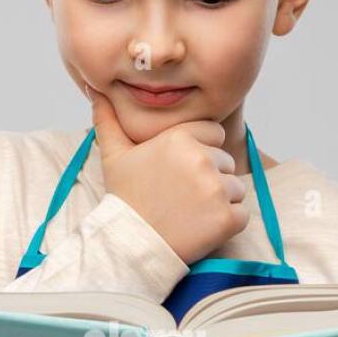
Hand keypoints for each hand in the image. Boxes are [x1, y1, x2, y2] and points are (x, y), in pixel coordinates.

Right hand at [66, 67, 250, 264]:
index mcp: (180, 137)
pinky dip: (228, 223)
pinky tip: (202, 228)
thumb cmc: (124, 199)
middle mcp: (202, 159)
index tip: (182, 174)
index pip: (215, 134)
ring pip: (235, 188)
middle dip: (210, 178)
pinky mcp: (227, 218)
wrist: (130, 246)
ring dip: (220, 201)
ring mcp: (216, 189)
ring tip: (190, 213)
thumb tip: (95, 89)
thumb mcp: (113, 155)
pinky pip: (242, 214)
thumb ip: (109, 119)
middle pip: (226, 161)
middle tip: (182, 197)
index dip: (202, 153)